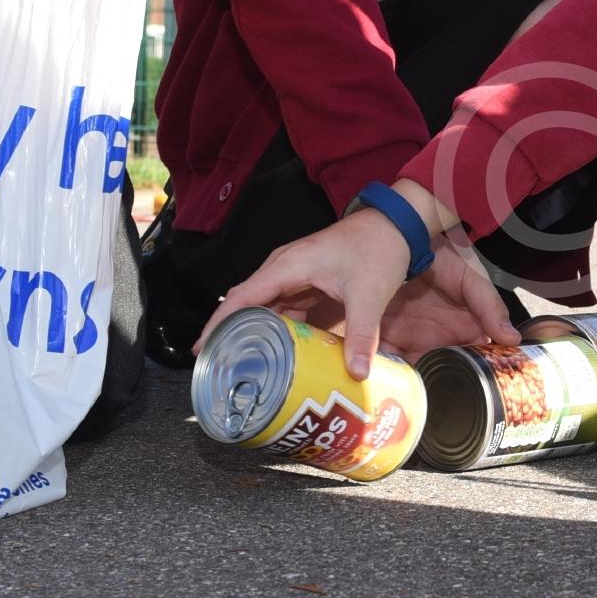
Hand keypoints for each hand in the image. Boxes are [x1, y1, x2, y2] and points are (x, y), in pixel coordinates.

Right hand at [202, 181, 512, 375]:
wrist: (394, 225)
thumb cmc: (377, 249)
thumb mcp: (369, 294)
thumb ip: (363, 334)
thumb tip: (357, 372)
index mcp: (287, 266)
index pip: (241, 298)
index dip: (218, 325)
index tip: (201, 351)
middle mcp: (282, 270)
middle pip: (245, 305)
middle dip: (230, 335)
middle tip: (219, 371)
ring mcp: (293, 277)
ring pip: (264, 310)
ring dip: (254, 336)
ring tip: (243, 370)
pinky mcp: (305, 284)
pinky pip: (283, 311)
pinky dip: (278, 332)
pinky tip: (279, 356)